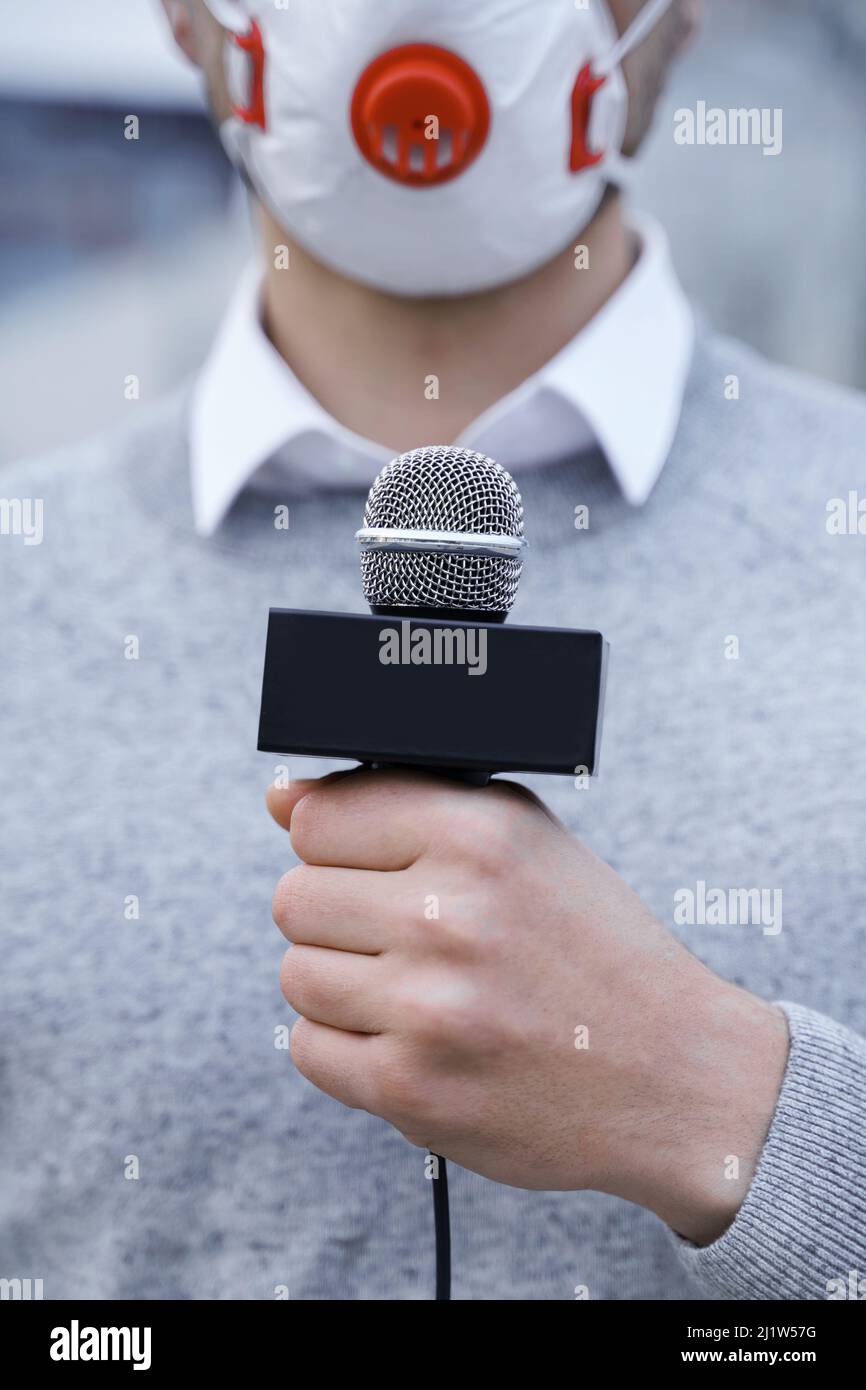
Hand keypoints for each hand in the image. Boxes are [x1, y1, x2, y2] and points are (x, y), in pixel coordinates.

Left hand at [267, 769, 788, 1244]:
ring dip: (340, 983)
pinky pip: (309, 1048)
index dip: (334, 844)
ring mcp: (428, 1008)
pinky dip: (346, 1045)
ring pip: (295, 974)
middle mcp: (451, 916)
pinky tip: (409, 1037)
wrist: (675, 1073)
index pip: (316, 818)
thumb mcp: (525, 841)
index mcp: (480, 836)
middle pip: (294, 898)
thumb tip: (282, 799)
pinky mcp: (412, 1090)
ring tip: (413, 990)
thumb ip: (402, 802)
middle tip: (401, 938)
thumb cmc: (593, 948)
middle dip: (336, 917)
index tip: (368, 868)